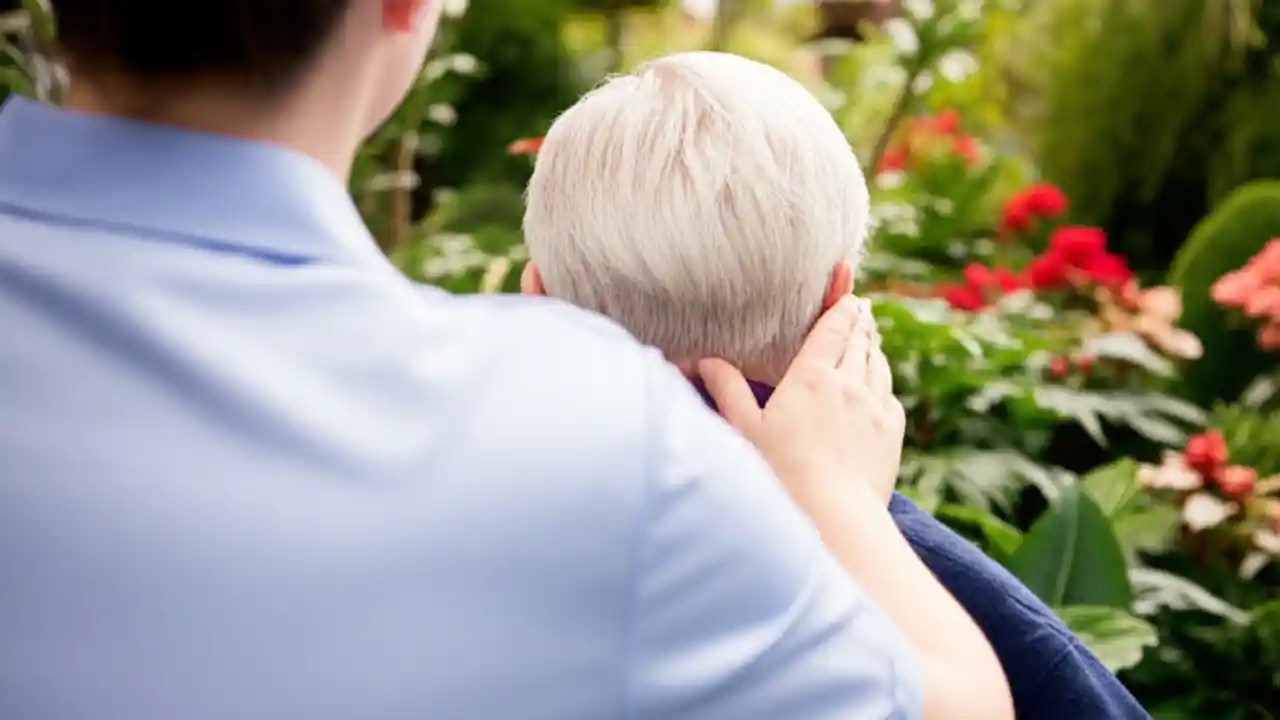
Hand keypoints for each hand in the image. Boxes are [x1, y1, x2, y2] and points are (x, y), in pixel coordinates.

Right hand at [699, 296, 905, 506]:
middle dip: (859, 320)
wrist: (834, 515)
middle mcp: (849, 383)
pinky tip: (877, 381)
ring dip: (872, 345)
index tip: (848, 292)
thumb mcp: (744, 429)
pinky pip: (888, 393)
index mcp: (811, 376)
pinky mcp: (890, 431)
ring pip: (877, 363)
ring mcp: (875, 406)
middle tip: (860, 307)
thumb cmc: (780, 473)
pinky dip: (882, 379)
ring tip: (868, 336)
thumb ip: (726, 389)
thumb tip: (703, 360)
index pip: (833, 327)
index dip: (841, 305)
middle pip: (859, 340)